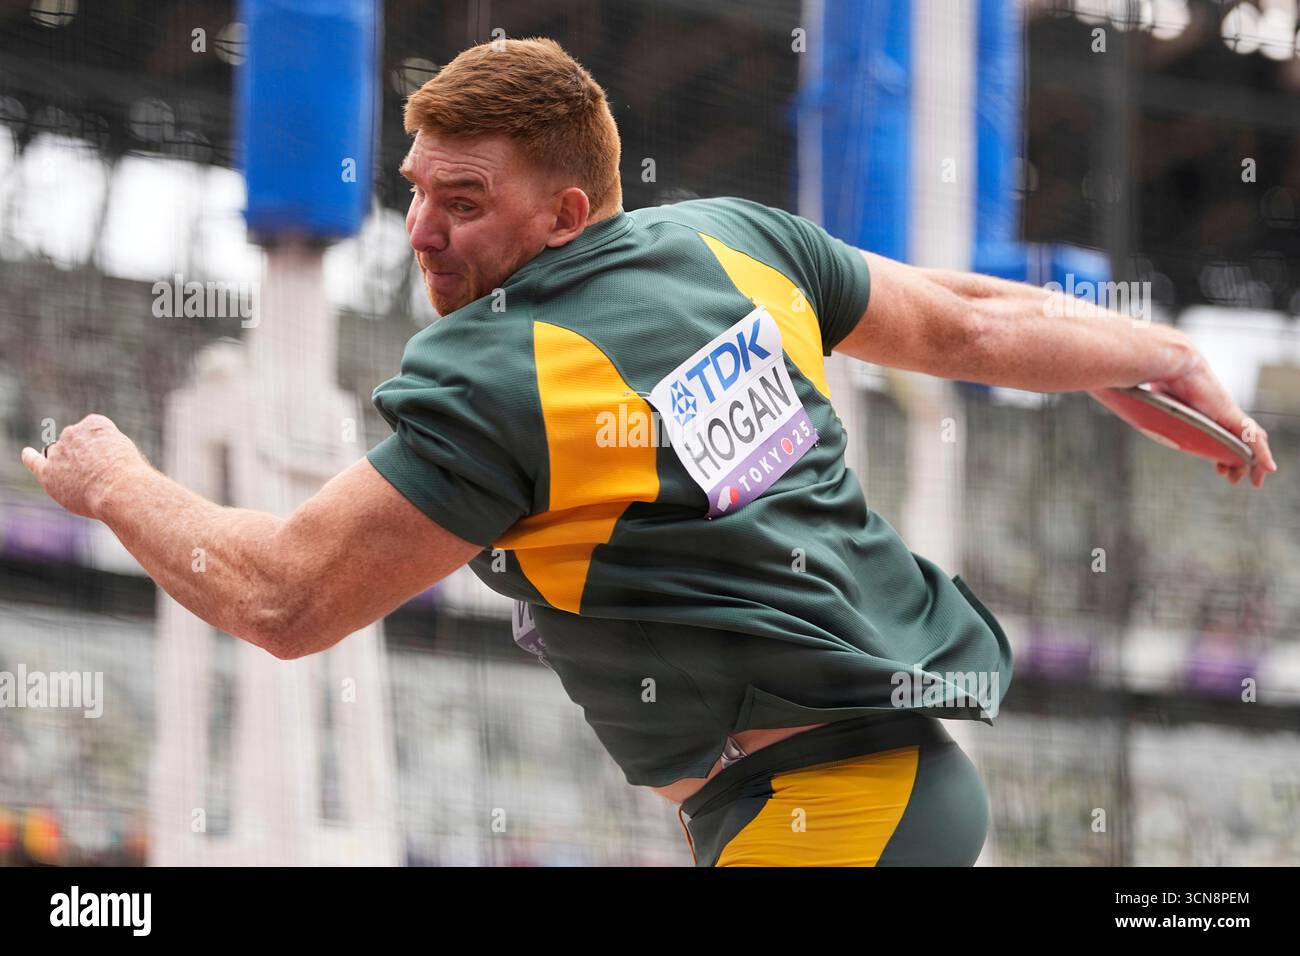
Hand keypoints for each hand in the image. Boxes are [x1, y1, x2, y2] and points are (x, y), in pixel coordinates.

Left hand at [20, 414, 147, 518]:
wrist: (119, 489)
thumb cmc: (128, 474)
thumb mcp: (125, 452)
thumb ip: (105, 450)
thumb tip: (87, 463)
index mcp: (95, 423)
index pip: (96, 433)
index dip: (105, 450)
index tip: (115, 462)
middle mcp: (73, 432)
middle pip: (75, 444)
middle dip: (86, 458)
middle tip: (105, 477)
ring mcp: (58, 452)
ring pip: (59, 456)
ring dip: (68, 465)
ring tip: (84, 481)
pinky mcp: (48, 472)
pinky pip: (34, 461)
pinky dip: (30, 457)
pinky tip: (27, 453)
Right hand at [1143, 352, 1277, 488]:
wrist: (1169, 362)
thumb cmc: (1155, 376)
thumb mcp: (1150, 402)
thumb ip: (1143, 409)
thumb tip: (1119, 403)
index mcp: (1201, 414)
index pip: (1221, 436)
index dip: (1222, 454)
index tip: (1219, 470)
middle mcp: (1217, 415)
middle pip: (1238, 440)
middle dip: (1239, 462)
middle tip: (1232, 478)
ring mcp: (1226, 415)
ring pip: (1250, 442)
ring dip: (1254, 463)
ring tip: (1256, 479)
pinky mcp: (1231, 415)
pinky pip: (1252, 438)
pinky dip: (1262, 454)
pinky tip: (1268, 467)